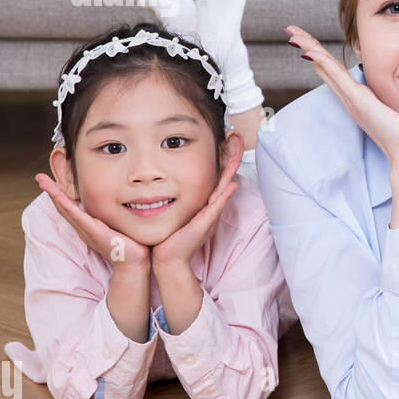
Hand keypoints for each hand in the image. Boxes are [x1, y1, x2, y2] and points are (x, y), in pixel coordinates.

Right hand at [34, 173, 149, 269]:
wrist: (134, 261)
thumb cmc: (129, 243)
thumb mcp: (117, 223)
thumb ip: (112, 214)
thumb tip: (119, 200)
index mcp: (88, 224)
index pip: (70, 206)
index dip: (60, 193)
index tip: (51, 180)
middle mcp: (84, 227)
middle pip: (63, 206)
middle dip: (51, 191)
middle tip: (39, 177)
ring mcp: (87, 230)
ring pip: (67, 210)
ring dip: (54, 195)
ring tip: (44, 183)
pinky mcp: (94, 233)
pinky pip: (79, 218)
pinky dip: (68, 207)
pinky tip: (60, 198)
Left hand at [150, 141, 242, 270]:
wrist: (168, 258)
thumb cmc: (169, 237)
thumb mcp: (173, 212)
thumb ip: (171, 198)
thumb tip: (161, 183)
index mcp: (203, 204)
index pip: (215, 176)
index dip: (222, 159)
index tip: (227, 141)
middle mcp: (209, 208)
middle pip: (224, 178)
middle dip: (231, 159)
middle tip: (238, 140)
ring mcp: (209, 215)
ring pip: (223, 189)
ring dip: (231, 173)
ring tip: (238, 157)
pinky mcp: (205, 224)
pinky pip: (216, 207)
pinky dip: (225, 196)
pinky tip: (231, 185)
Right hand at [284, 24, 398, 164]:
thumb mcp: (394, 107)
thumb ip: (388, 97)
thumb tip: (395, 85)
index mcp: (356, 99)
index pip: (333, 71)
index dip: (319, 54)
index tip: (306, 40)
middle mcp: (349, 99)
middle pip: (323, 66)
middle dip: (307, 46)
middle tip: (291, 30)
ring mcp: (351, 100)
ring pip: (325, 67)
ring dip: (309, 48)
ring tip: (293, 33)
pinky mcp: (357, 100)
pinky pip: (336, 76)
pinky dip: (322, 62)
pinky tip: (310, 51)